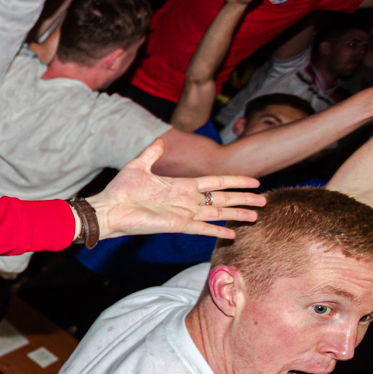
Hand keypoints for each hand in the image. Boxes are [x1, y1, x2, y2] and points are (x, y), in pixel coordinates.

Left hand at [85, 140, 263, 239]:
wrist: (109, 208)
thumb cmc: (120, 190)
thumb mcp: (138, 165)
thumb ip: (152, 153)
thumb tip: (161, 139)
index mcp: (181, 185)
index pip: (215, 182)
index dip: (235, 181)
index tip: (253, 182)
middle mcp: (186, 200)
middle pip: (223, 198)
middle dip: (244, 199)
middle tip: (264, 201)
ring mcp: (183, 213)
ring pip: (218, 212)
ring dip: (237, 214)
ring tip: (256, 216)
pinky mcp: (176, 225)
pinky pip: (202, 229)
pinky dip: (217, 231)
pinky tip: (233, 234)